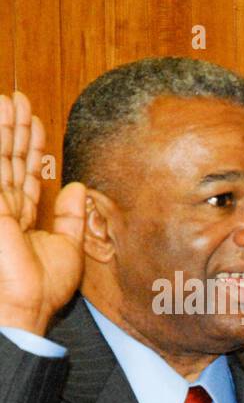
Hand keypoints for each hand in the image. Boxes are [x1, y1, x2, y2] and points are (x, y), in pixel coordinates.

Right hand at [0, 91, 84, 335]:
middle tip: (18, 98)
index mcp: (21, 217)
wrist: (26, 303)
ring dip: (4, 127)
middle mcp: (5, 206)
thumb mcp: (68, 247)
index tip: (36, 122)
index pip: (25, 173)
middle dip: (15, 128)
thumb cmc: (42, 286)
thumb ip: (70, 217)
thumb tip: (76, 188)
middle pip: (9, 159)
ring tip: (8, 98)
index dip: (30, 147)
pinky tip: (0, 116)